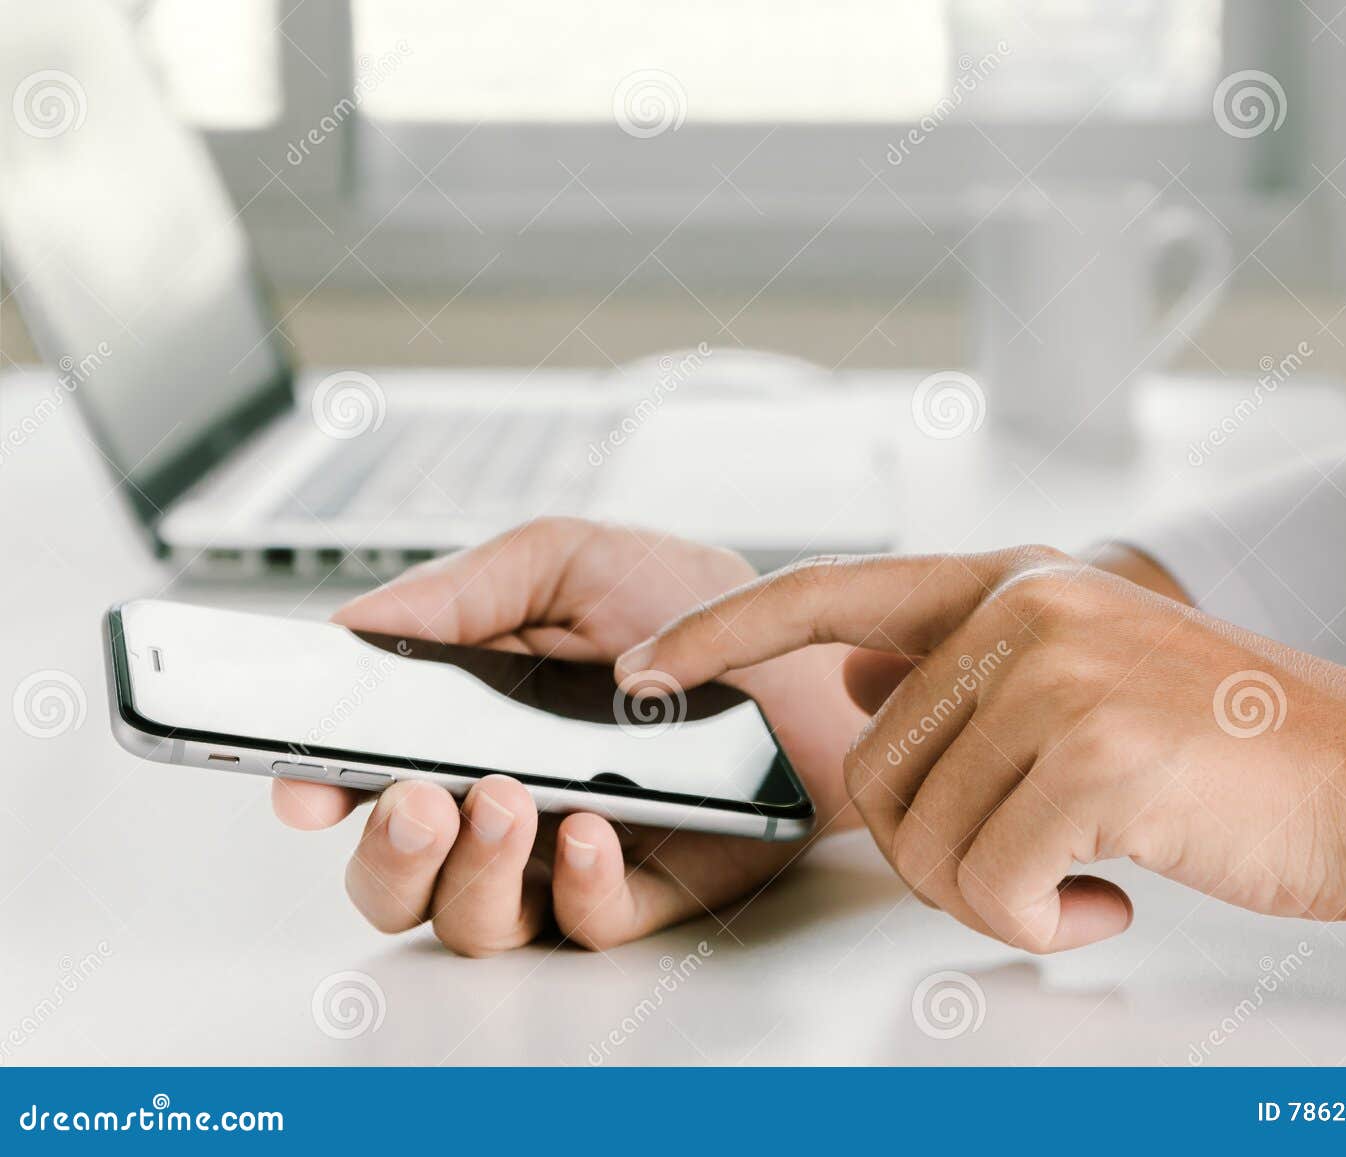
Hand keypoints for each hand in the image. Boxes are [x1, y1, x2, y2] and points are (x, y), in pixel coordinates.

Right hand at [271, 518, 865, 955]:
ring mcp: (566, 858)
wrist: (810, 648)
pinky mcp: (644, 892)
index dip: (319, 790)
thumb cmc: (690, 606)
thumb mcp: (568, 564)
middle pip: (396, 878)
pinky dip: (575, 886)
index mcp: (467, 729)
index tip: (303, 785)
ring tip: (501, 799)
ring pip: (470, 920)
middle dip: (387, 851)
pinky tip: (589, 829)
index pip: (364, 783)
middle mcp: (503, 805)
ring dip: (468, 872)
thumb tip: (349, 626)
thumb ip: (459, 592)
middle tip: (417, 797)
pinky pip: (584, 926)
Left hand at [617, 547, 1345, 952]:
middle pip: (875, 769)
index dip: (725, 631)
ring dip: (994, 893)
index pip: (830, 593)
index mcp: (1015, 583)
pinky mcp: (1094, 751)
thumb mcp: (1089, 667)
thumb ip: (964, 659)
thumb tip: (856, 663)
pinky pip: (990, 883)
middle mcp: (1026, 608)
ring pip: (925, 837)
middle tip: (1026, 868)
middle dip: (931, 850)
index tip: (647, 663)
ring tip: (1083, 876)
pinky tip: (1112, 897)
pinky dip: (1041, 924)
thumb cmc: (1231, 745)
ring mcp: (1059, 671)